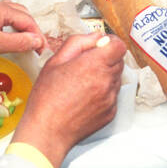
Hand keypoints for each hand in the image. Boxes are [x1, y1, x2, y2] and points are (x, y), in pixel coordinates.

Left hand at [0, 0, 46, 59]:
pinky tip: (4, 34)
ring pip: (11, 12)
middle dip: (31, 28)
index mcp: (2, 9)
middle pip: (22, 13)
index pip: (28, 21)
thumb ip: (19, 42)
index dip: (38, 36)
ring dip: (20, 25)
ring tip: (23, 40)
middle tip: (35, 45)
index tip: (42, 50)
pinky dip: (8, 23)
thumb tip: (37, 41)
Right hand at [15, 33, 127, 166]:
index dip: (110, 43)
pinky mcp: (110, 112)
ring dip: (105, 76)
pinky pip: (112, 96)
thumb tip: (96, 37)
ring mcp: (110, 98)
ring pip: (116, 78)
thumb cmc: (47, 98)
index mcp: (94, 65)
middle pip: (118, 61)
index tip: (100, 46)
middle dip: (106, 59)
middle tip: (86, 65)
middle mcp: (107, 81)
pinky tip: (85, 98)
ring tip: (83, 84)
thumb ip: (78, 43)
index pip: (119, 45)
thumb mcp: (56, 61)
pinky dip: (103, 93)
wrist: (48, 130)